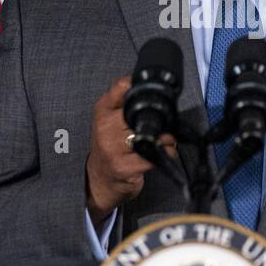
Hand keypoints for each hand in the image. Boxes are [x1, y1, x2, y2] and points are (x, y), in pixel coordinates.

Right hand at [84, 76, 176, 224]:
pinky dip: (165, 154)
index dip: (140, 87)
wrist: (99, 178)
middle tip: (163, 126)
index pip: (121, 87)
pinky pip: (153, 155)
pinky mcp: (123, 167)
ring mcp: (112, 148)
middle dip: (160, 119)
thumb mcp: (111, 118)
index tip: (152, 95)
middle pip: (143, 112)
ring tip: (163, 141)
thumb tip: (154, 91)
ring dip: (166, 138)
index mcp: (102, 110)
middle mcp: (104, 127)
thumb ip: (126, 102)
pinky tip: (161, 154)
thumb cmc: (110, 145)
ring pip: (151, 134)